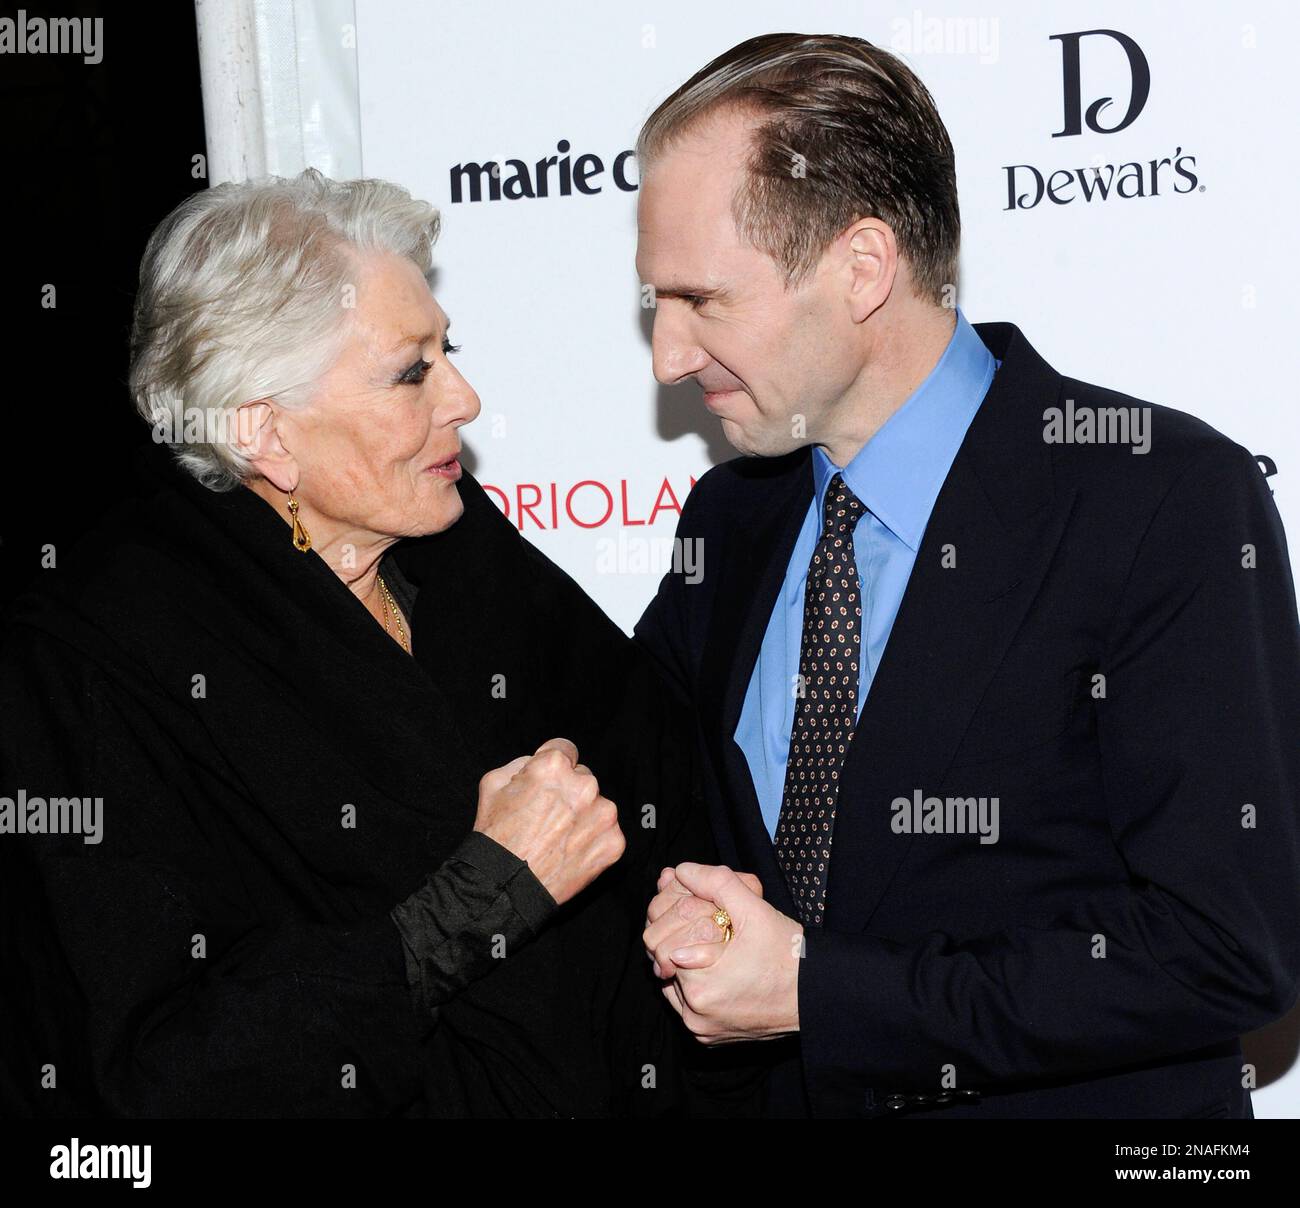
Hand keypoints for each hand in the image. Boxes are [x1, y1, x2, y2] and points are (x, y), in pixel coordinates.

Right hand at [474, 737, 624, 904]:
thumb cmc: (496, 836)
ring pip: (597, 804)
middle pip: (583, 777)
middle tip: (548, 816)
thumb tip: (540, 761)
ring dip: (584, 815)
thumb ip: (522, 763)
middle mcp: (585, 786)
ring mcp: (603, 815)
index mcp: (554, 766)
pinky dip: (592, 840)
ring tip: (558, 837)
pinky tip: (569, 851)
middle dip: (568, 792)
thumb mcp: (493, 783)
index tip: (547, 782)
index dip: (552, 766)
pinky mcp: (614, 843)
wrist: (505, 887)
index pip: (565, 749)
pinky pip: (607, 832)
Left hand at [642, 863, 802, 1043]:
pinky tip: (713, 966)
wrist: (814, 995)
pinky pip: (686, 1003)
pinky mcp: (711, 1037)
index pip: (660, 942)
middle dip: (677, 936)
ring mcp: (702, 1029)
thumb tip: (683, 870)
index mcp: (700, 987)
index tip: (695, 908)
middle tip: (703, 922)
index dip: (676, 917)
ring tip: (711, 943)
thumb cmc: (788, 955)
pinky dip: (693, 983)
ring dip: (683, 959)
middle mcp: (696, 1016)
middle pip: (663, 962)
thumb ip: (716, 883)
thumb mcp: (755, 909)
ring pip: (672, 982)